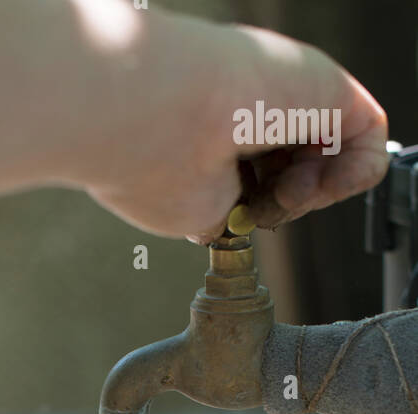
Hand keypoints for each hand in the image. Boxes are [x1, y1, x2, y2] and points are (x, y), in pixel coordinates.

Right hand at [71, 5, 388, 241]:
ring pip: (325, 162)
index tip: (234, 218)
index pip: (253, 177)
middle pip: (291, 172)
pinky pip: (369, 141)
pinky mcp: (327, 87)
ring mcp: (287, 96)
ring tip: (275, 193)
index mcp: (212, 130)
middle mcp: (251, 109)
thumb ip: (218, 212)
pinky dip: (351, 178)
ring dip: (306, 197)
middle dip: (278, 205)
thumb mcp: (188, 207)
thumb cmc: (150, 162)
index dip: (253, 208)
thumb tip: (228, 221)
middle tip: (255, 208)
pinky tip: (311, 183)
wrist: (154, 116)